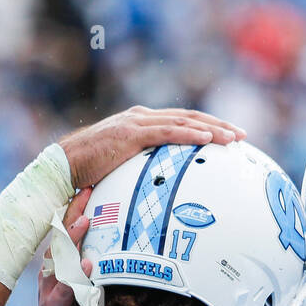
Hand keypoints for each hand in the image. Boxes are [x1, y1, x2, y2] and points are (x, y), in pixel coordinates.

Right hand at [37, 187, 92, 305]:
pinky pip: (64, 290)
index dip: (74, 207)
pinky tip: (87, 266)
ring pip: (59, 258)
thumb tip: (115, 250)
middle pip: (60, 236)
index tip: (88, 184)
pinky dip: (75, 278)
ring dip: (71, 238)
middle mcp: (52, 272)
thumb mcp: (85, 289)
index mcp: (59, 264)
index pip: (66, 230)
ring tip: (85, 221)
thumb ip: (94, 270)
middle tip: (85, 189)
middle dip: (71, 212)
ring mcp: (50, 289)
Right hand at [59, 106, 245, 188]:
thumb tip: (158, 188)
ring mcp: (137, 124)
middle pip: (189, 117)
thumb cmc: (88, 172)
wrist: (64, 166)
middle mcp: (142, 118)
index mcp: (142, 123)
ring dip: (210, 128)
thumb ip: (141, 169)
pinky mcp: (131, 135)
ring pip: (183, 122)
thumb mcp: (121, 168)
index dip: (207, 126)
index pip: (181, 121)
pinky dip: (189, 133)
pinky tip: (206, 137)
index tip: (229, 136)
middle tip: (241, 135)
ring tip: (232, 137)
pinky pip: (167, 133)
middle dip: (218, 124)